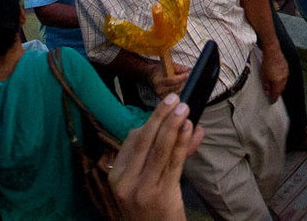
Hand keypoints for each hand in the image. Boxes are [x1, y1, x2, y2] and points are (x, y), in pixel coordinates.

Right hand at [108, 94, 204, 220]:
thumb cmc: (152, 207)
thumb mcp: (149, 181)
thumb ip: (168, 153)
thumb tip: (189, 126)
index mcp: (117, 177)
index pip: (132, 142)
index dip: (150, 122)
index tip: (165, 106)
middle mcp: (126, 182)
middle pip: (144, 141)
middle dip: (160, 117)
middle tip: (174, 99)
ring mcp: (142, 189)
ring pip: (159, 150)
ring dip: (173, 126)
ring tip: (184, 109)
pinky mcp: (161, 195)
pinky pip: (173, 163)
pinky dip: (182, 143)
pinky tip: (189, 129)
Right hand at [151, 62, 190, 98]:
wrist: (152, 77)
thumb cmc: (161, 70)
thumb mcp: (168, 66)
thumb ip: (178, 68)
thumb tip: (187, 69)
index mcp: (159, 80)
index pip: (173, 80)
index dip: (182, 77)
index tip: (187, 74)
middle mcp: (159, 89)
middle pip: (177, 87)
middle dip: (183, 81)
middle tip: (185, 76)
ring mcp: (161, 95)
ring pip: (178, 91)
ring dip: (182, 86)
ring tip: (180, 80)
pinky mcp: (164, 99)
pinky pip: (176, 95)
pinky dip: (179, 90)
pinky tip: (177, 86)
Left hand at [260, 49, 288, 102]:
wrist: (272, 51)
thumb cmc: (267, 63)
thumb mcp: (263, 76)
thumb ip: (266, 86)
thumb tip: (267, 93)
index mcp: (278, 82)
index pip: (276, 94)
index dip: (274, 99)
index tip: (272, 102)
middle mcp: (284, 78)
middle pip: (281, 89)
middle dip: (277, 93)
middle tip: (273, 95)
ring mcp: (286, 72)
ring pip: (284, 83)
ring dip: (280, 86)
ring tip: (275, 87)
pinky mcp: (286, 67)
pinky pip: (285, 76)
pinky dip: (282, 79)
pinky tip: (278, 78)